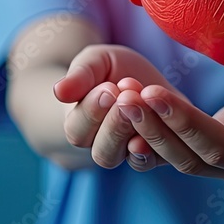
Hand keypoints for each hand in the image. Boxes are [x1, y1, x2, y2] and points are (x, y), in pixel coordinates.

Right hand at [54, 44, 177, 168]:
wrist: (140, 78)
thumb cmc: (108, 70)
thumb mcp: (94, 62)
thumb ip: (79, 75)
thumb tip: (58, 92)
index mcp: (81, 128)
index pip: (78, 131)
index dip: (92, 111)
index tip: (108, 88)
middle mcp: (106, 147)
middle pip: (104, 154)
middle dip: (116, 124)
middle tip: (127, 94)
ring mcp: (134, 153)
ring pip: (134, 160)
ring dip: (141, 130)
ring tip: (145, 100)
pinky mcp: (163, 151)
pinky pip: (164, 157)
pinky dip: (165, 140)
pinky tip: (165, 117)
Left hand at [118, 53, 223, 184]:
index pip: (223, 146)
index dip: (186, 124)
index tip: (154, 93)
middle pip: (193, 158)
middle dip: (155, 128)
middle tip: (123, 94)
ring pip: (179, 158)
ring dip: (146, 129)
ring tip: (119, 95)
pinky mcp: (213, 151)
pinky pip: (176, 150)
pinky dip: (149, 134)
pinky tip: (123, 111)